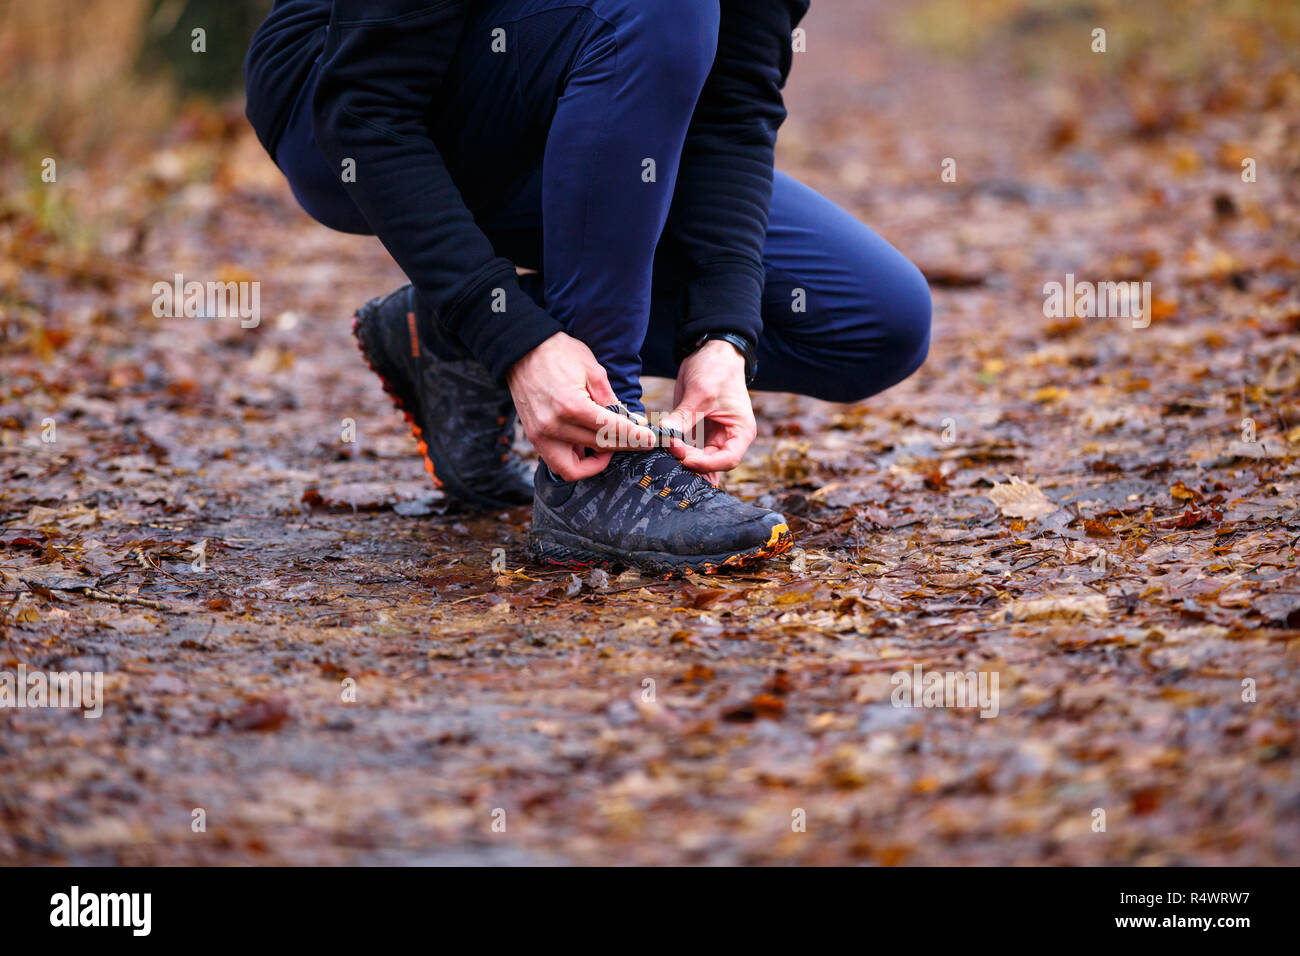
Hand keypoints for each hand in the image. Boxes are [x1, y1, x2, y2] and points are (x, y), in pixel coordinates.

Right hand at [507, 332, 655, 480]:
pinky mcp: (534, 438)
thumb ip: (612, 400)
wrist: (523, 351)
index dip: (635, 438)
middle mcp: (554, 426)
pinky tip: (589, 447)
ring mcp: (541, 436)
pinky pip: (558, 463)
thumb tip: (632, 422)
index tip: (651, 441)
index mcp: (572, 406)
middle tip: (638, 440)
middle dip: (624, 445)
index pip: (611, 431)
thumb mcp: (593, 371)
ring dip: (597, 462)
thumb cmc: (558, 354)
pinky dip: (576, 462)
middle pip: (599, 448)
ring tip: (610, 446)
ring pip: (576, 467)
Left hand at [660, 338, 755, 475]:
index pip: (728, 460)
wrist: (712, 352)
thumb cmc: (717, 369)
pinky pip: (690, 449)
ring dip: (683, 459)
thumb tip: (663, 435)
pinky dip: (679, 451)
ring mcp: (715, 436)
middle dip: (690, 460)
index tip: (685, 458)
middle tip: (669, 449)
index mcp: (741, 431)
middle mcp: (730, 437)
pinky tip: (666, 453)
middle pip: (712, 463)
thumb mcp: (700, 393)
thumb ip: (683, 417)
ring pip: (700, 459)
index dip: (707, 464)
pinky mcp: (700, 431)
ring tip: (666, 456)